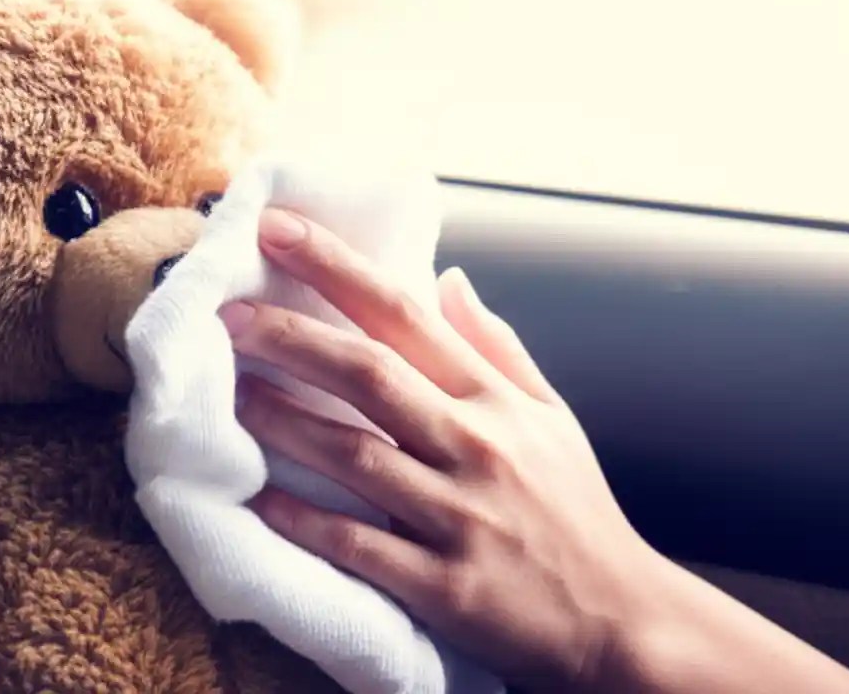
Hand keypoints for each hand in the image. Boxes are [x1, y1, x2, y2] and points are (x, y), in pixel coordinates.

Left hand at [217, 207, 661, 688]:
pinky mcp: (445, 586)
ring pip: (354, 455)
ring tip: (230, 395)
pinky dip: (306, 521)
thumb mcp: (552, 417)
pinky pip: (361, 545)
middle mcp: (476, 446)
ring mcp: (460, 516)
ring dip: (283, 421)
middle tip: (227, 316)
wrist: (622, 619)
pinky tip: (261, 499)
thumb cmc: (575, 512)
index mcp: (494, 399)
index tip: (277, 228)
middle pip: (368, 376)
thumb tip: (448, 278)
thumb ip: (495, 347)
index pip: (405, 314)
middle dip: (290, 337)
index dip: (336, 266)